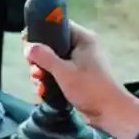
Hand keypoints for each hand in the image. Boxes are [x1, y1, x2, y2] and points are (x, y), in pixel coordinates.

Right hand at [23, 21, 138, 138]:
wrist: (110, 112)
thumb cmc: (91, 89)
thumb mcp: (64, 72)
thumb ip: (44, 57)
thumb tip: (28, 47)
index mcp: (83, 39)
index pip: (57, 26)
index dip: (40, 34)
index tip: (28, 46)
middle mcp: (81, 47)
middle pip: (51, 46)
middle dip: (39, 60)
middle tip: (36, 71)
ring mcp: (80, 63)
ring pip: (52, 62)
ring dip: (42, 73)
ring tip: (39, 84)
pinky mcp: (78, 77)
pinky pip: (58, 73)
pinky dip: (50, 81)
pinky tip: (44, 91)